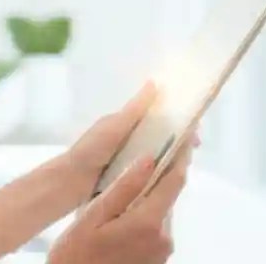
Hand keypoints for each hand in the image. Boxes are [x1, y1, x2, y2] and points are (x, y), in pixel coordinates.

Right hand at [47, 144, 192, 263]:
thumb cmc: (76, 255)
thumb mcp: (92, 217)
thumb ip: (123, 187)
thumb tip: (148, 158)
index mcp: (148, 222)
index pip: (174, 180)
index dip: (181, 155)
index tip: (185, 134)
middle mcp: (164, 237)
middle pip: (167, 195)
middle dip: (158, 175)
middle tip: (142, 154)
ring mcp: (162, 251)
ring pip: (160, 211)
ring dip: (148, 197)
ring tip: (122, 189)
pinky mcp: (157, 259)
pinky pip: (155, 228)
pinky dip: (144, 215)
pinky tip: (121, 216)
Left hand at [62, 82, 202, 202]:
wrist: (71, 182)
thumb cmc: (92, 150)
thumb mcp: (114, 126)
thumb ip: (134, 110)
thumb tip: (155, 83)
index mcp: (125, 123)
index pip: (157, 116)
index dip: (176, 119)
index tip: (194, 128)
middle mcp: (129, 138)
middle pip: (161, 135)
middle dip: (178, 139)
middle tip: (194, 148)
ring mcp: (128, 157)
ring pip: (158, 153)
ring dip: (173, 155)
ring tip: (187, 162)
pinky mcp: (128, 175)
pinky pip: (151, 170)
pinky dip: (162, 170)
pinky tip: (173, 174)